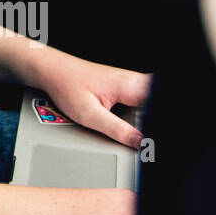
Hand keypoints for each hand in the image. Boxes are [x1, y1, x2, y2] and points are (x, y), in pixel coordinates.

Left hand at [34, 51, 150, 147]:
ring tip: (141, 132)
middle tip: (149, 141)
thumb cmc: (66, 86)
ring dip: (151, 117)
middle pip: (160, 103)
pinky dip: (144, 112)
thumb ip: (116, 130)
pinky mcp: (126, 85)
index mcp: (130, 86)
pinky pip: (144, 99)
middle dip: (158, 122)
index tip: (156, 142)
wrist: (53, 71)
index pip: (161, 105)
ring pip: (153, 101)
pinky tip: (135, 123)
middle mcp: (134, 80)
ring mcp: (131, 81)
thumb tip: (140, 143)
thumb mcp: (89, 115)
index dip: (162, 125)